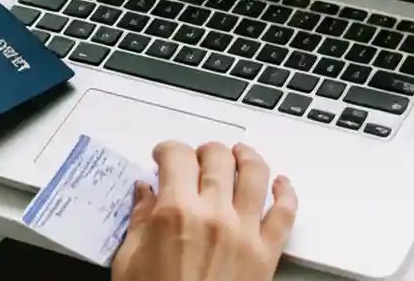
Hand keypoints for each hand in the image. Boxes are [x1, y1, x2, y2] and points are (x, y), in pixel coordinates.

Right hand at [113, 142, 297, 280]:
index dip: (168, 149)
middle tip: (198, 157)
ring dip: (246, 156)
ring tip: (239, 154)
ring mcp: (245, 232)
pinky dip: (286, 191)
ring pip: (255, 172)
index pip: (176, 157)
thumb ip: (137, 222)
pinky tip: (280, 183)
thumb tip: (143, 192)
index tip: (164, 156)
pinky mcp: (267, 254)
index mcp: (175, 213)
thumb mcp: (128, 264)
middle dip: (204, 150)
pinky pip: (285, 212)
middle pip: (216, 157)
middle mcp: (213, 215)